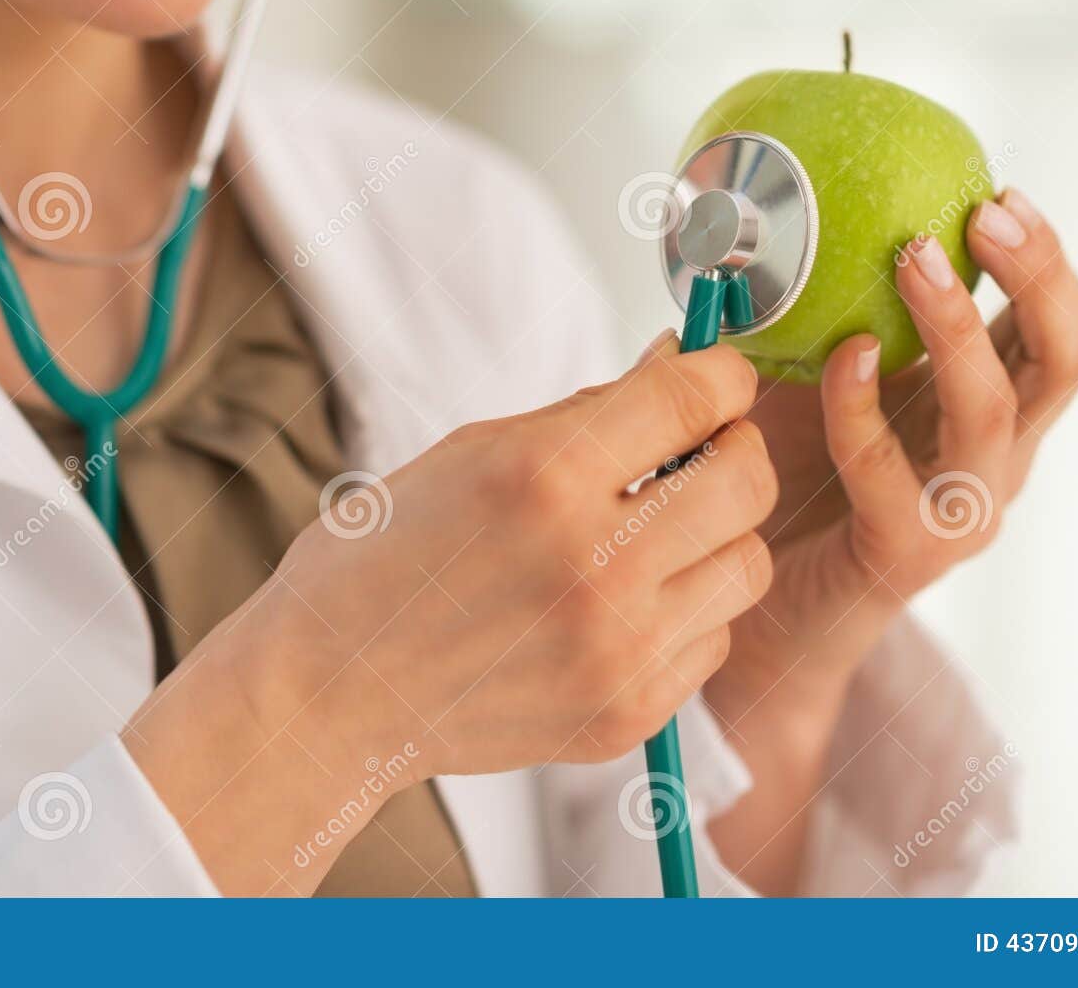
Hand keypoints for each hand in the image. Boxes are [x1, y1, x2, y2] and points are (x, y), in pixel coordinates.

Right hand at [126, 340, 778, 892]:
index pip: (695, 398)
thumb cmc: (383, 561)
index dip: (723, 375)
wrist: (328, 694)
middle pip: (749, 480)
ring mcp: (617, 650)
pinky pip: (714, 640)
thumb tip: (676, 365)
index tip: (719, 380)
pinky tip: (626, 604)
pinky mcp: (628, 713)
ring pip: (749, 564)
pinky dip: (687, 610)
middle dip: (735, 448)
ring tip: (659, 534)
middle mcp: (595, 566)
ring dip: (718, 536)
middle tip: (701, 449)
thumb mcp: (470, 452)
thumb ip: (587, 411)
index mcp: (545, 477)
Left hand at [723, 187, 1077, 694]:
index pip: (1052, 328)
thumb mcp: (806, 379)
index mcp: (985, 406)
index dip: (1047, 262)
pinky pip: (895, 475)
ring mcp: (958, 510)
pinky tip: (843, 359)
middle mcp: (991, 457)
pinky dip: (866, 409)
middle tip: (987, 214)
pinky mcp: (905, 554)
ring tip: (914, 261)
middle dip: (1038, 278)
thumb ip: (808, 314)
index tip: (1000, 194)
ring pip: (994, 414)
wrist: (757, 614)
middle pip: (1063, 360)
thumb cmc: (784, 480)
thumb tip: (754, 226)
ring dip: (959, 329)